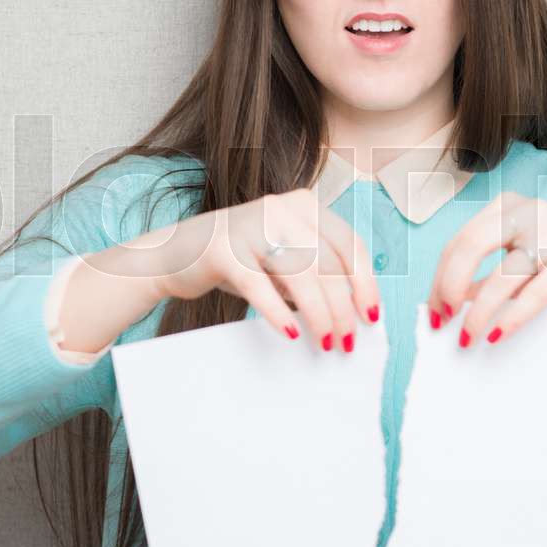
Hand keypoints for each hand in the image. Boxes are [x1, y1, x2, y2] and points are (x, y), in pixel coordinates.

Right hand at [144, 187, 380, 351]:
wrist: (174, 254)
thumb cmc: (240, 260)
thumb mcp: (284, 260)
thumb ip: (316, 275)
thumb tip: (354, 313)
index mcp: (304, 205)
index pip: (348, 244)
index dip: (365, 282)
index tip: (371, 316)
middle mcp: (281, 207)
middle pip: (327, 263)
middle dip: (342, 307)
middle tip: (346, 340)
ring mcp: (251, 224)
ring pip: (301, 273)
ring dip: (319, 313)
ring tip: (324, 341)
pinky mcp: (222, 247)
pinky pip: (259, 285)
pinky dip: (278, 312)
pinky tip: (290, 333)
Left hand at [426, 191, 546, 347]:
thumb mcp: (524, 267)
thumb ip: (488, 277)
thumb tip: (448, 299)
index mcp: (510, 207)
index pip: (460, 241)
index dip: (440, 278)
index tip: (434, 311)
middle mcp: (530, 212)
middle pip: (471, 245)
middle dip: (448, 286)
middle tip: (442, 321)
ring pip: (502, 274)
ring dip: (479, 312)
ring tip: (469, 338)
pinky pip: (536, 292)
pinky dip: (513, 316)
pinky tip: (499, 335)